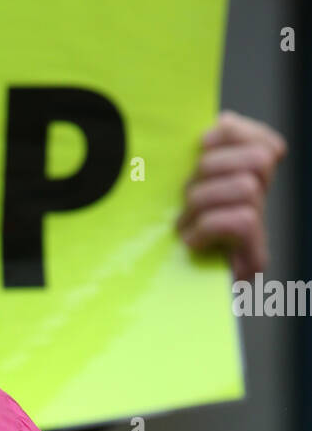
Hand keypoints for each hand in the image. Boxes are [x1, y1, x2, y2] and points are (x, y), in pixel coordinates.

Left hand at [177, 110, 286, 282]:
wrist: (169, 309)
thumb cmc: (161, 250)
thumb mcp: (177, 196)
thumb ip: (199, 162)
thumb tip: (219, 122)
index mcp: (245, 189)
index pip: (268, 146)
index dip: (238, 135)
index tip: (201, 143)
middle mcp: (261, 210)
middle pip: (261, 159)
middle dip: (214, 170)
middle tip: (186, 197)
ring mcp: (259, 237)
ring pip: (247, 187)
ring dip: (204, 202)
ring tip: (183, 224)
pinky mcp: (254, 261)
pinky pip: (243, 218)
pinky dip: (210, 225)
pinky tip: (190, 242)